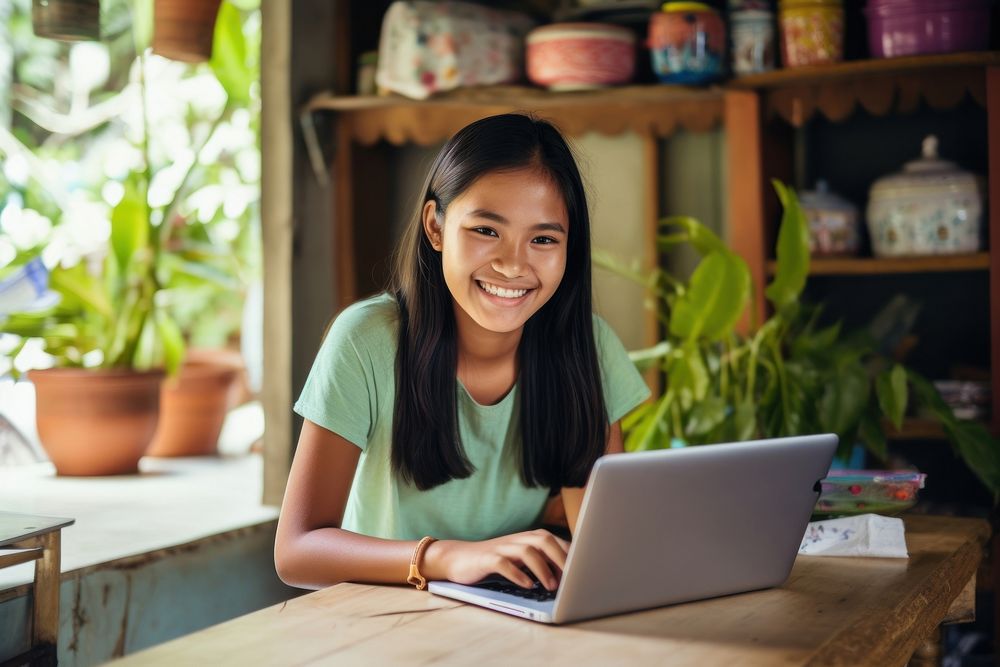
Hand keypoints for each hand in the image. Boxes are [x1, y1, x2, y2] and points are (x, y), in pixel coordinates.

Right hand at [423, 529, 569, 590]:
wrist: (458, 558)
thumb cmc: (495, 562)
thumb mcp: (519, 560)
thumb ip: (540, 562)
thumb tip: (567, 577)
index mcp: (527, 538)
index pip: (554, 540)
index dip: (570, 554)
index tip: (583, 571)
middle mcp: (516, 539)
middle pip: (544, 540)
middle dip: (560, 558)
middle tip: (572, 578)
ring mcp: (501, 547)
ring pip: (526, 550)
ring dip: (542, 568)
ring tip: (551, 586)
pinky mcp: (487, 558)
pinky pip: (503, 563)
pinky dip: (517, 574)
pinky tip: (526, 585)